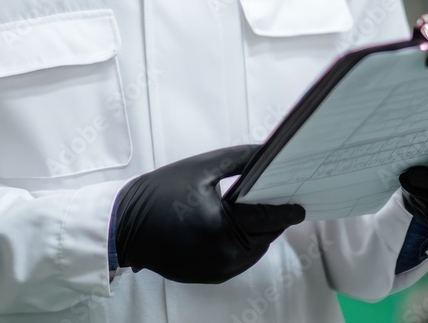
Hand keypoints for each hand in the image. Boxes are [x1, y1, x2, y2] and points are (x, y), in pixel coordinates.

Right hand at [114, 145, 305, 283]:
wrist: (125, 226)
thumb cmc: (159, 194)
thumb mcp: (200, 169)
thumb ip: (238, 160)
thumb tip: (267, 153)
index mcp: (221, 229)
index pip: (267, 219)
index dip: (287, 209)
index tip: (302, 202)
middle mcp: (223, 256)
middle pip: (264, 235)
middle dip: (273, 215)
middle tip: (282, 192)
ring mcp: (218, 270)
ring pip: (255, 249)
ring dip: (259, 229)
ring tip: (258, 204)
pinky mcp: (211, 275)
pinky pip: (240, 257)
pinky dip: (244, 240)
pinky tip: (238, 221)